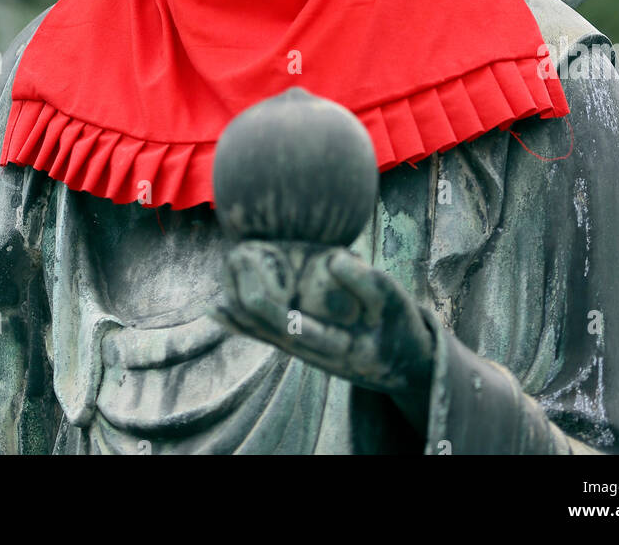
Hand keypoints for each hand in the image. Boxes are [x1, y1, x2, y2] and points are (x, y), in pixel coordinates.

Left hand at [211, 240, 435, 435]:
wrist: (402, 364)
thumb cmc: (400, 328)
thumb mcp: (395, 303)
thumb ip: (368, 283)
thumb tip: (333, 259)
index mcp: (339, 348)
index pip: (298, 330)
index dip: (272, 310)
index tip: (252, 286)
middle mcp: (313, 354)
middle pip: (268, 329)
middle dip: (248, 293)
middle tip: (236, 254)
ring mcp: (303, 352)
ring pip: (260, 332)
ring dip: (239, 302)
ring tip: (226, 265)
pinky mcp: (299, 345)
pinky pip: (263, 335)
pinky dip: (239, 322)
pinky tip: (216, 308)